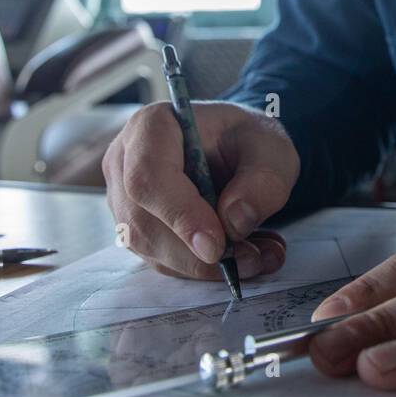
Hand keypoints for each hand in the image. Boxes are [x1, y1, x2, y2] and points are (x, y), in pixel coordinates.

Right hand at [102, 101, 298, 281]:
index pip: (148, 175)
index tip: (217, 245)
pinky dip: (204, 269)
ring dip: (206, 266)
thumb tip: (234, 222)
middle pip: (143, 221)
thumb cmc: (246, 140)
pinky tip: (244, 258)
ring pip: (152, 249)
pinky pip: (162, 260)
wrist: (235, 148)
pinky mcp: (135, 229)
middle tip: (252, 258)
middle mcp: (125, 163)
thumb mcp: (271, 148)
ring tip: (259, 256)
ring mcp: (124, 199)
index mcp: (152, 126)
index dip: (179, 215)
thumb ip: (263, 180)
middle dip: (198, 253)